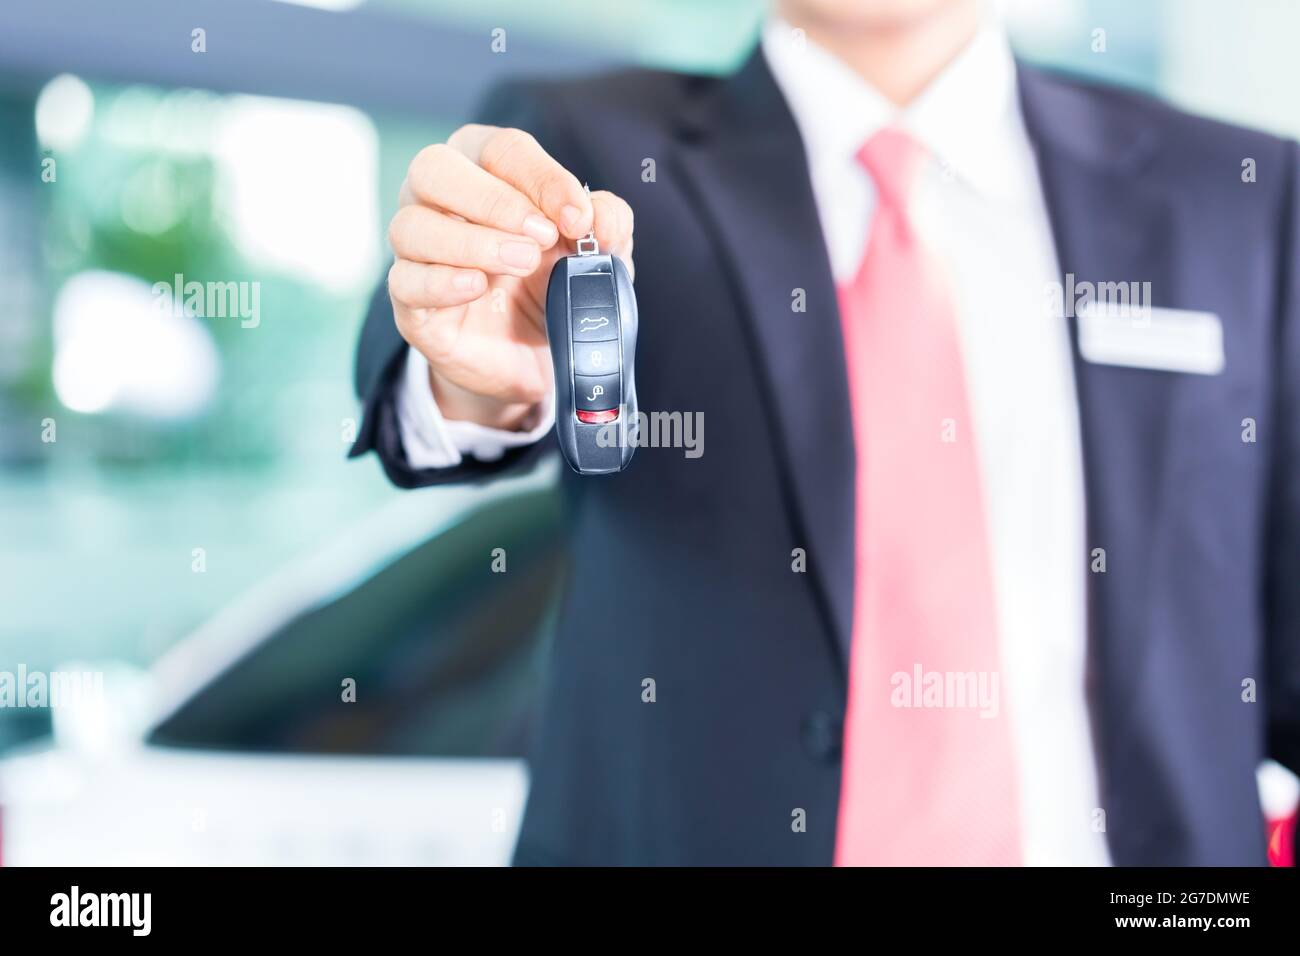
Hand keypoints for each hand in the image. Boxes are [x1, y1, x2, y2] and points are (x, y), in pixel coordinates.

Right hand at [386, 125, 633, 429]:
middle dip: (493, 199)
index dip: (542, 178)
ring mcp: (417, 250)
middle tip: (541, 237)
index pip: (501, 149)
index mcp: (485, 170)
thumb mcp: (597, 252)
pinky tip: (477, 286)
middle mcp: (439, 200)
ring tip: (521, 264)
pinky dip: (442, 281)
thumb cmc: (553, 284)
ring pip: (412, 225)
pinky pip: (406, 281)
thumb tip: (600, 217)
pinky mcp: (410, 301)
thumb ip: (607, 222)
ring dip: (472, 241)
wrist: (533, 356)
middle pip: (435, 168)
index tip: (577, 217)